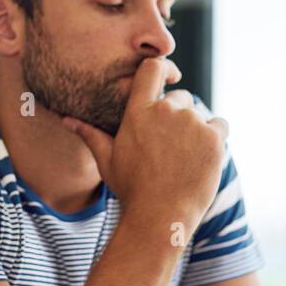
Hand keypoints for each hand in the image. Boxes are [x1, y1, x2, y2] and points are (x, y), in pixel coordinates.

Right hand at [61, 57, 227, 232]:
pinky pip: (219, 126)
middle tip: (168, 148)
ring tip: (182, 159)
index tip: (164, 80)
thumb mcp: (107, 161)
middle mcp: (166, 111)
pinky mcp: (213, 136)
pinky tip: (198, 160)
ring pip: (199, 114)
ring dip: (195, 130)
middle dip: (176, 117)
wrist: (160, 216)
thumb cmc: (131, 189)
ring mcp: (191, 122)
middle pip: (179, 98)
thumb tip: (66, 119)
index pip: (153, 69)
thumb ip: (90, 134)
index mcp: (138, 112)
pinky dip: (213, 139)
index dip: (160, 70)